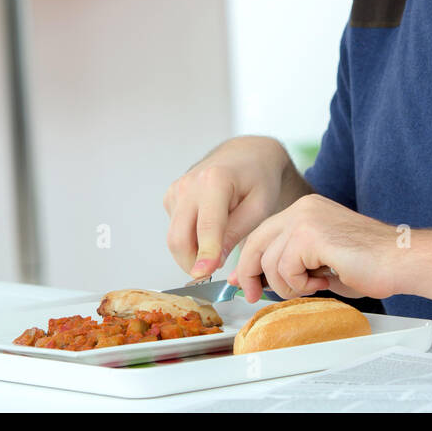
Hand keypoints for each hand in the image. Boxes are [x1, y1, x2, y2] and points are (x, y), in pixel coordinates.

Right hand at [163, 136, 291, 280]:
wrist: (247, 154)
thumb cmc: (259, 178)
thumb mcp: (260, 206)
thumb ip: (237, 232)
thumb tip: (214, 261)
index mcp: (215, 180)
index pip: (206, 226)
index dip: (205, 254)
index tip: (203, 274)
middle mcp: (190, 184)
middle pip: (179, 237)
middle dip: (192, 263)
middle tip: (212, 276)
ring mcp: (177, 190)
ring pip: (174, 237)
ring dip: (191, 254)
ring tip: (217, 252)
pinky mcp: (172, 197)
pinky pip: (175, 229)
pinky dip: (189, 240)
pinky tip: (210, 233)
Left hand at [229, 193, 397, 302]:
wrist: (398, 260)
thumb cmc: (370, 264)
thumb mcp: (321, 260)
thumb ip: (293, 262)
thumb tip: (262, 279)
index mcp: (306, 209)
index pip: (263, 233)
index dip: (249, 260)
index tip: (242, 280)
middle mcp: (303, 208)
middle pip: (256, 242)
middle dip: (250, 274)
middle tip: (252, 294)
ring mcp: (305, 218)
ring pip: (270, 260)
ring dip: (287, 284)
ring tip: (314, 285)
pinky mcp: (310, 234)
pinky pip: (285, 268)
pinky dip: (300, 284)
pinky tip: (322, 281)